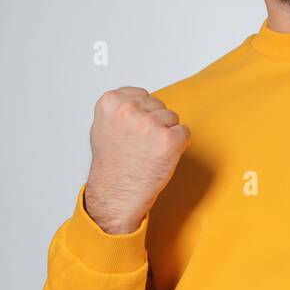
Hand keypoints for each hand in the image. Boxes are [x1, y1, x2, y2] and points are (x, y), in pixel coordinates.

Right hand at [84, 87, 190, 233]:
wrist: (116, 195)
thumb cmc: (112, 164)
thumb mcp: (104, 125)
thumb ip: (122, 107)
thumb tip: (141, 98)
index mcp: (111, 102)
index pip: (142, 95)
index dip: (141, 116)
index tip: (131, 133)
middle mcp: (129, 110)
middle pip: (159, 105)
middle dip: (154, 124)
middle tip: (139, 146)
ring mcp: (149, 124)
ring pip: (172, 119)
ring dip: (165, 135)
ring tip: (147, 153)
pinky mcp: (169, 140)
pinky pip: (184, 133)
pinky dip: (177, 146)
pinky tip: (160, 158)